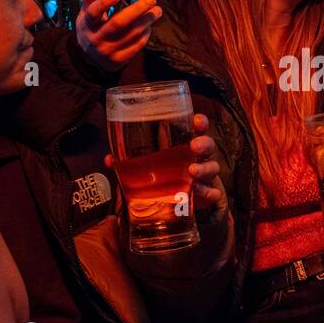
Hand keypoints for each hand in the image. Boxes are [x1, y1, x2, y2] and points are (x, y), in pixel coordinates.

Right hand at [76, 0, 161, 71]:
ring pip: (130, 34)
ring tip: (157, 11)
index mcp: (87, 24)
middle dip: (137, 10)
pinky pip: (136, 46)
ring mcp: (108, 50)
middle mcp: (96, 38)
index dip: (106, 2)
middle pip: (118, 23)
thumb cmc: (92, 29)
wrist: (90, 57)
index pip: (94, 12)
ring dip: (146, 21)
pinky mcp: (118, 59)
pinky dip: (145, 35)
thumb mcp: (86, 14)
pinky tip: (149, 26)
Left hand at [105, 114, 225, 216]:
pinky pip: (214, 192)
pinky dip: (208, 192)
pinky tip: (198, 192)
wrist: (178, 202)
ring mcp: (206, 176)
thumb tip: (109, 159)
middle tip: (193, 146)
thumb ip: (131, 161)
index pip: (198, 128)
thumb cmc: (164, 175)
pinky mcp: (208, 194)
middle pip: (209, 145)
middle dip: (204, 144)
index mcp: (186, 144)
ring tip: (192, 172)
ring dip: (204, 168)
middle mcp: (198, 157)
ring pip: (213, 168)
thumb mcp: (148, 166)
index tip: (196, 120)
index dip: (200, 122)